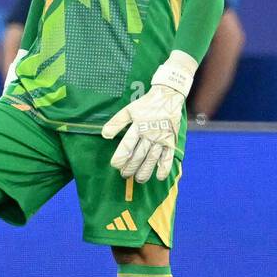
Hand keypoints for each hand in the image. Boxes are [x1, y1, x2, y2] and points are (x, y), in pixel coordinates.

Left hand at [100, 52, 196, 182]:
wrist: (168, 96)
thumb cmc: (146, 105)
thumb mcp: (129, 110)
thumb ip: (116, 123)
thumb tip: (104, 135)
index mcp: (138, 125)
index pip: (127, 145)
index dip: (120, 157)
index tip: (115, 165)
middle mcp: (150, 133)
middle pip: (139, 155)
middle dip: (130, 167)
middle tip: (124, 174)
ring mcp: (162, 138)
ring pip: (152, 158)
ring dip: (145, 171)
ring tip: (138, 179)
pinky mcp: (171, 141)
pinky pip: (168, 156)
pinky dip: (164, 167)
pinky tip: (158, 177)